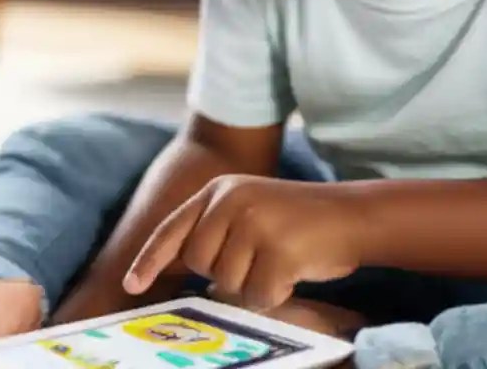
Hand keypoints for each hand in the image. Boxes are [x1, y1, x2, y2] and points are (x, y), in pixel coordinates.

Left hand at [122, 176, 362, 309]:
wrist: (353, 215)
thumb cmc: (299, 222)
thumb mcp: (250, 211)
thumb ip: (216, 232)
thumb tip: (185, 275)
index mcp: (220, 190)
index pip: (174, 228)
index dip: (151, 259)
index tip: (133, 285)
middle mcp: (233, 201)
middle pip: (199, 262)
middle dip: (223, 274)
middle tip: (258, 259)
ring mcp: (256, 223)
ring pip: (227, 284)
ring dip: (253, 286)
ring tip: (280, 261)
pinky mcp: (279, 249)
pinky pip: (258, 296)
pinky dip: (275, 295)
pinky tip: (293, 273)